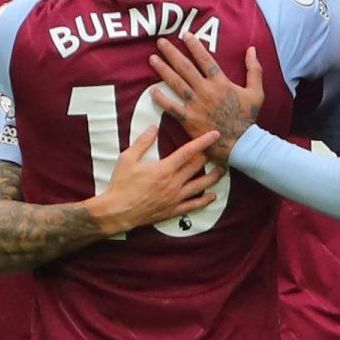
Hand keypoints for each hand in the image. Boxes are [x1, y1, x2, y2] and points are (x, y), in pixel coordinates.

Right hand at [92, 126, 222, 235]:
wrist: (117, 211)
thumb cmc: (121, 185)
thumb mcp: (127, 158)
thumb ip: (142, 142)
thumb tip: (153, 128)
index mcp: (164, 169)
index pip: (188, 152)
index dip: (203, 142)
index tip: (215, 135)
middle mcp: (174, 183)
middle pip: (197, 167)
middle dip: (208, 157)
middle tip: (216, 150)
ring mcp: (175, 198)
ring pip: (200, 186)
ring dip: (213, 177)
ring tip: (222, 171)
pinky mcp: (173, 210)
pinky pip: (193, 205)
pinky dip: (204, 200)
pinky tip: (212, 196)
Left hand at [149, 35, 263, 165]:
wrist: (241, 143)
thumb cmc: (248, 118)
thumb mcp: (256, 92)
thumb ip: (254, 69)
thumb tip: (251, 49)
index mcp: (221, 82)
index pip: (205, 59)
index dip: (194, 46)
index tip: (184, 35)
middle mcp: (206, 90)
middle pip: (185, 67)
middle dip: (172, 53)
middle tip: (160, 42)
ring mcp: (196, 105)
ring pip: (176, 83)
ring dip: (163, 70)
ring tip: (152, 59)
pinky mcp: (189, 120)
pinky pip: (172, 108)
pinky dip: (161, 100)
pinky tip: (151, 91)